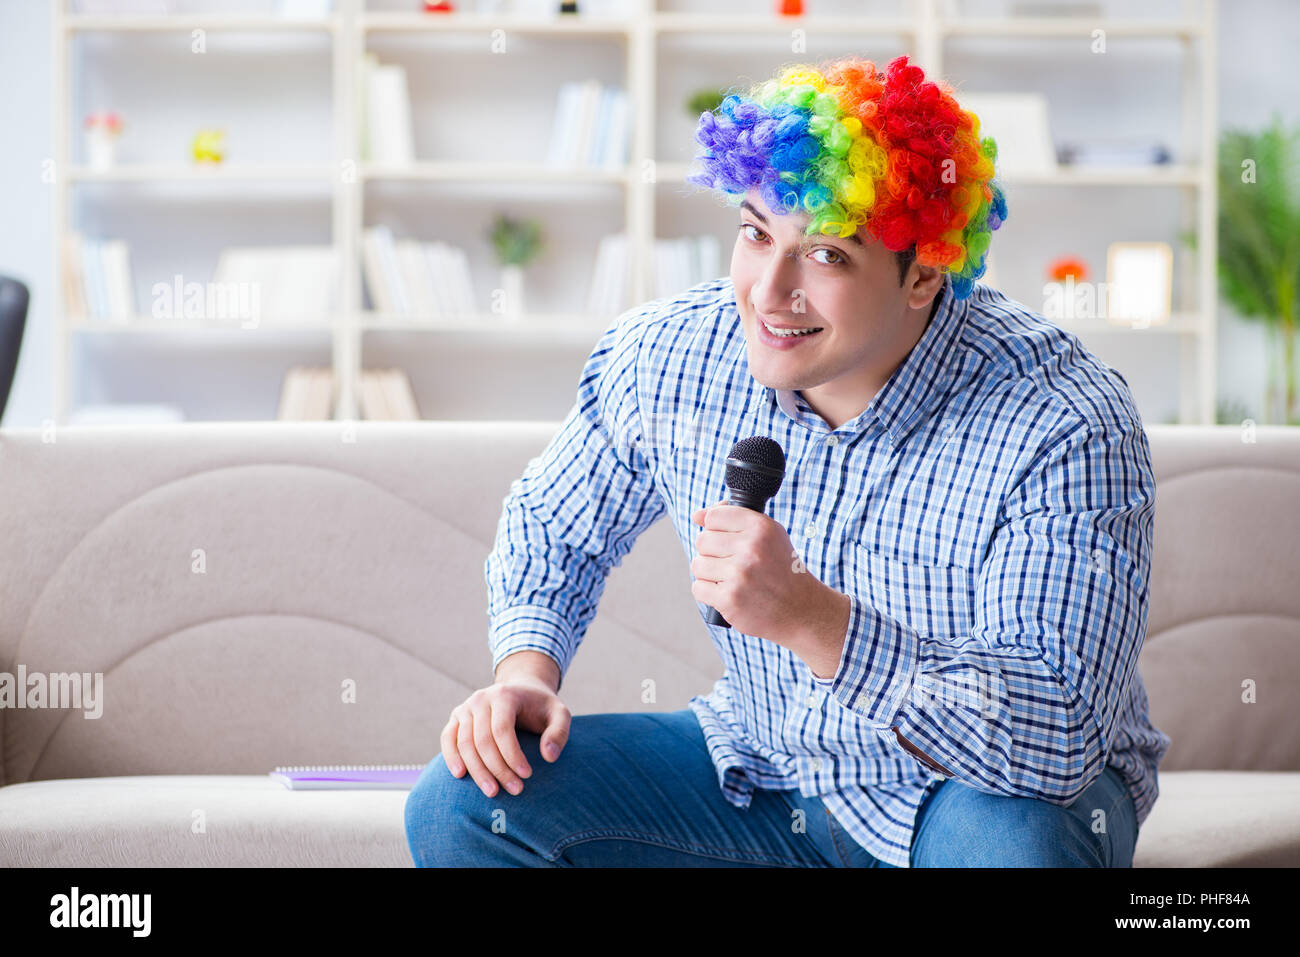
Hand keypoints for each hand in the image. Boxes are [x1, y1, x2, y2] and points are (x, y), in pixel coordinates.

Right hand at [440, 674, 570, 797]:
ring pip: (465, 743)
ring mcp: (465, 708)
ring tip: (493, 792)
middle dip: (498, 769)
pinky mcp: (456, 717)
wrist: (521, 690)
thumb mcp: (559, 714)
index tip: (527, 776)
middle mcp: (480, 699)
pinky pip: (448, 739)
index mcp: (504, 695)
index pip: (502, 730)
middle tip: (515, 790)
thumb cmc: (541, 707)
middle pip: (482, 740)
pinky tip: (460, 775)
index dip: (512, 756)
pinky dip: (452, 757)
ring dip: (477, 771)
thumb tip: (548, 756)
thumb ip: (559, 733)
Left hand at [690, 497, 845, 656]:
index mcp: (761, 527)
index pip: (714, 515)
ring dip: (710, 574)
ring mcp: (739, 574)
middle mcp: (751, 548)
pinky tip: (728, 594)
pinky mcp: (729, 599)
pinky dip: (709, 593)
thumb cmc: (780, 569)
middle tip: (733, 564)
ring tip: (731, 580)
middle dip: (713, 553)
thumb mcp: (768, 535)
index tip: (728, 540)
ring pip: (698, 564)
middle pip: (703, 540)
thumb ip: (734, 518)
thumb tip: (697, 515)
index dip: (716, 528)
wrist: (800, 610)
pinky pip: (698, 587)